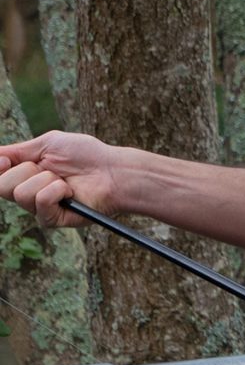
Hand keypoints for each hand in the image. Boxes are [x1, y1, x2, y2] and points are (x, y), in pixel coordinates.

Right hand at [0, 131, 120, 227]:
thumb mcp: (48, 144)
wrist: (113, 171)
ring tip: (65, 180)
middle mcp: (28, 193)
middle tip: (50, 168)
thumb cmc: (86, 155)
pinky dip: (56, 190)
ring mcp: (38, 208)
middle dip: (25, 170)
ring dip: (46, 179)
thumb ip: (16, 150)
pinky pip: (40, 201)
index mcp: (25, 174)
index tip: (6, 160)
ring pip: (20, 192)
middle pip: (2, 186)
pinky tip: (70, 192)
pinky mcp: (51, 220)